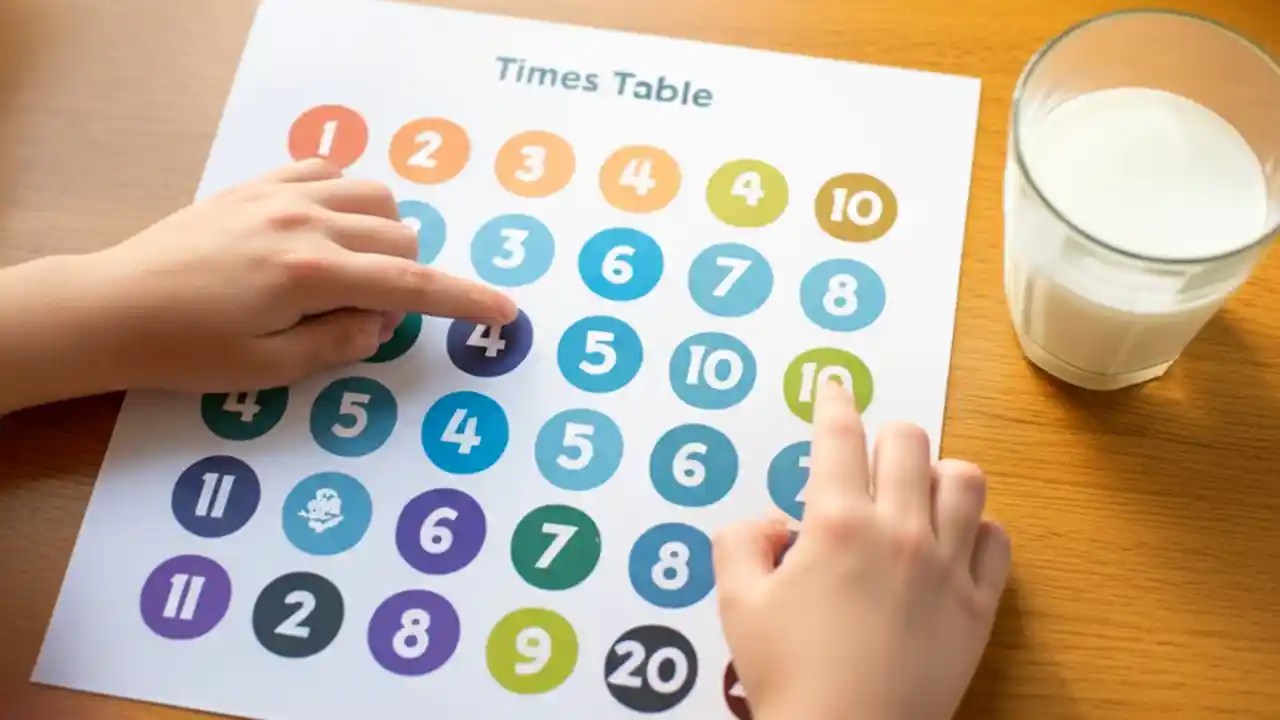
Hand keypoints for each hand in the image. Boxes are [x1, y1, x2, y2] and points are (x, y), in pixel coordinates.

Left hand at [84, 159, 514, 392]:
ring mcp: (281, 195)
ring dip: (383, 236)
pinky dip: (348, 199)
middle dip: (404, 281)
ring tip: (348, 271)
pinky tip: (326, 229)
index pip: (411, 287)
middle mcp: (305, 224)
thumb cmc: (187, 351)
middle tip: (359, 316)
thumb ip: (341, 342)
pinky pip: (331, 172)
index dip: (466, 300)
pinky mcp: (259, 184)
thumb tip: (382, 320)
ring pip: (377, 198)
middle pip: (400, 240)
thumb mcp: (270, 368)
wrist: (114, 307)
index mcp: (311, 276)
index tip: (504, 311)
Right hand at [713, 381, 1011, 719]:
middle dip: (884, 437)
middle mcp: (899, 532)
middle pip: (909, 440)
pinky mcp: (978, 605)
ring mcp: (947, 567)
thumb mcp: (736, 604)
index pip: (839, 436)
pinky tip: (954, 541)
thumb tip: (770, 522)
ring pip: (966, 479)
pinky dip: (978, 529)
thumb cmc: (789, 675)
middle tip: (869, 459)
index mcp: (837, 524)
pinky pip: (998, 540)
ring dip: (938, 475)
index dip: (833, 401)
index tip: (833, 387)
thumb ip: (740, 542)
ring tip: (917, 495)